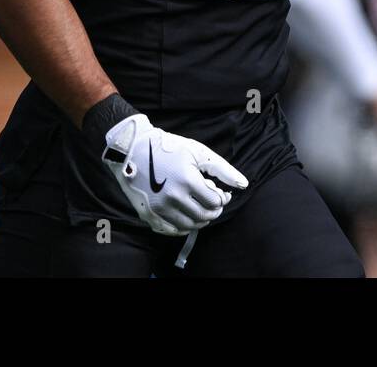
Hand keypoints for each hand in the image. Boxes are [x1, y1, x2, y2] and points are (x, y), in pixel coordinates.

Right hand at [101, 114, 248, 235]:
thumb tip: (244, 184)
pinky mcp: (148, 214)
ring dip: (200, 221)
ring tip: (201, 209)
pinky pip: (170, 230)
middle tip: (214, 202)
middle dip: (214, 211)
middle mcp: (173, 197)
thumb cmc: (168, 147)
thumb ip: (223, 168)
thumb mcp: (198, 152)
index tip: (220, 192)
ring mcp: (159, 208)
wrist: (132, 149)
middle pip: (203, 216)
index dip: (222, 199)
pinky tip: (185, 216)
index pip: (215, 202)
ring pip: (188, 226)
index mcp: (187, 180)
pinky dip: (182, 227)